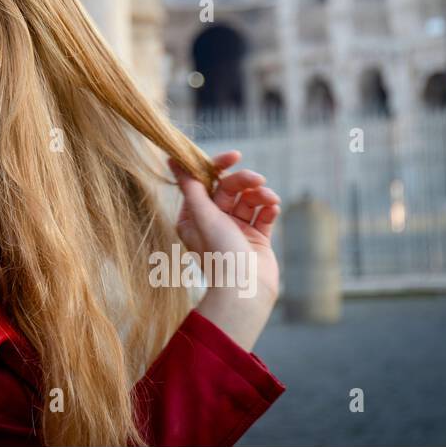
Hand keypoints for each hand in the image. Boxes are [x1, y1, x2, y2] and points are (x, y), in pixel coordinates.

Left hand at [166, 150, 281, 351]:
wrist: (245, 290)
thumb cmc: (219, 253)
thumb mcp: (202, 214)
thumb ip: (190, 185)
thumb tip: (172, 158)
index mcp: (194, 216)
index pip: (206, 182)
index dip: (219, 166)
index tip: (235, 156)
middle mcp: (214, 221)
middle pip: (230, 189)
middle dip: (245, 181)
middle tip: (258, 180)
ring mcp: (237, 230)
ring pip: (250, 200)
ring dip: (261, 195)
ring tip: (270, 199)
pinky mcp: (257, 239)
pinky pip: (264, 215)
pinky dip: (270, 209)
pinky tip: (274, 209)